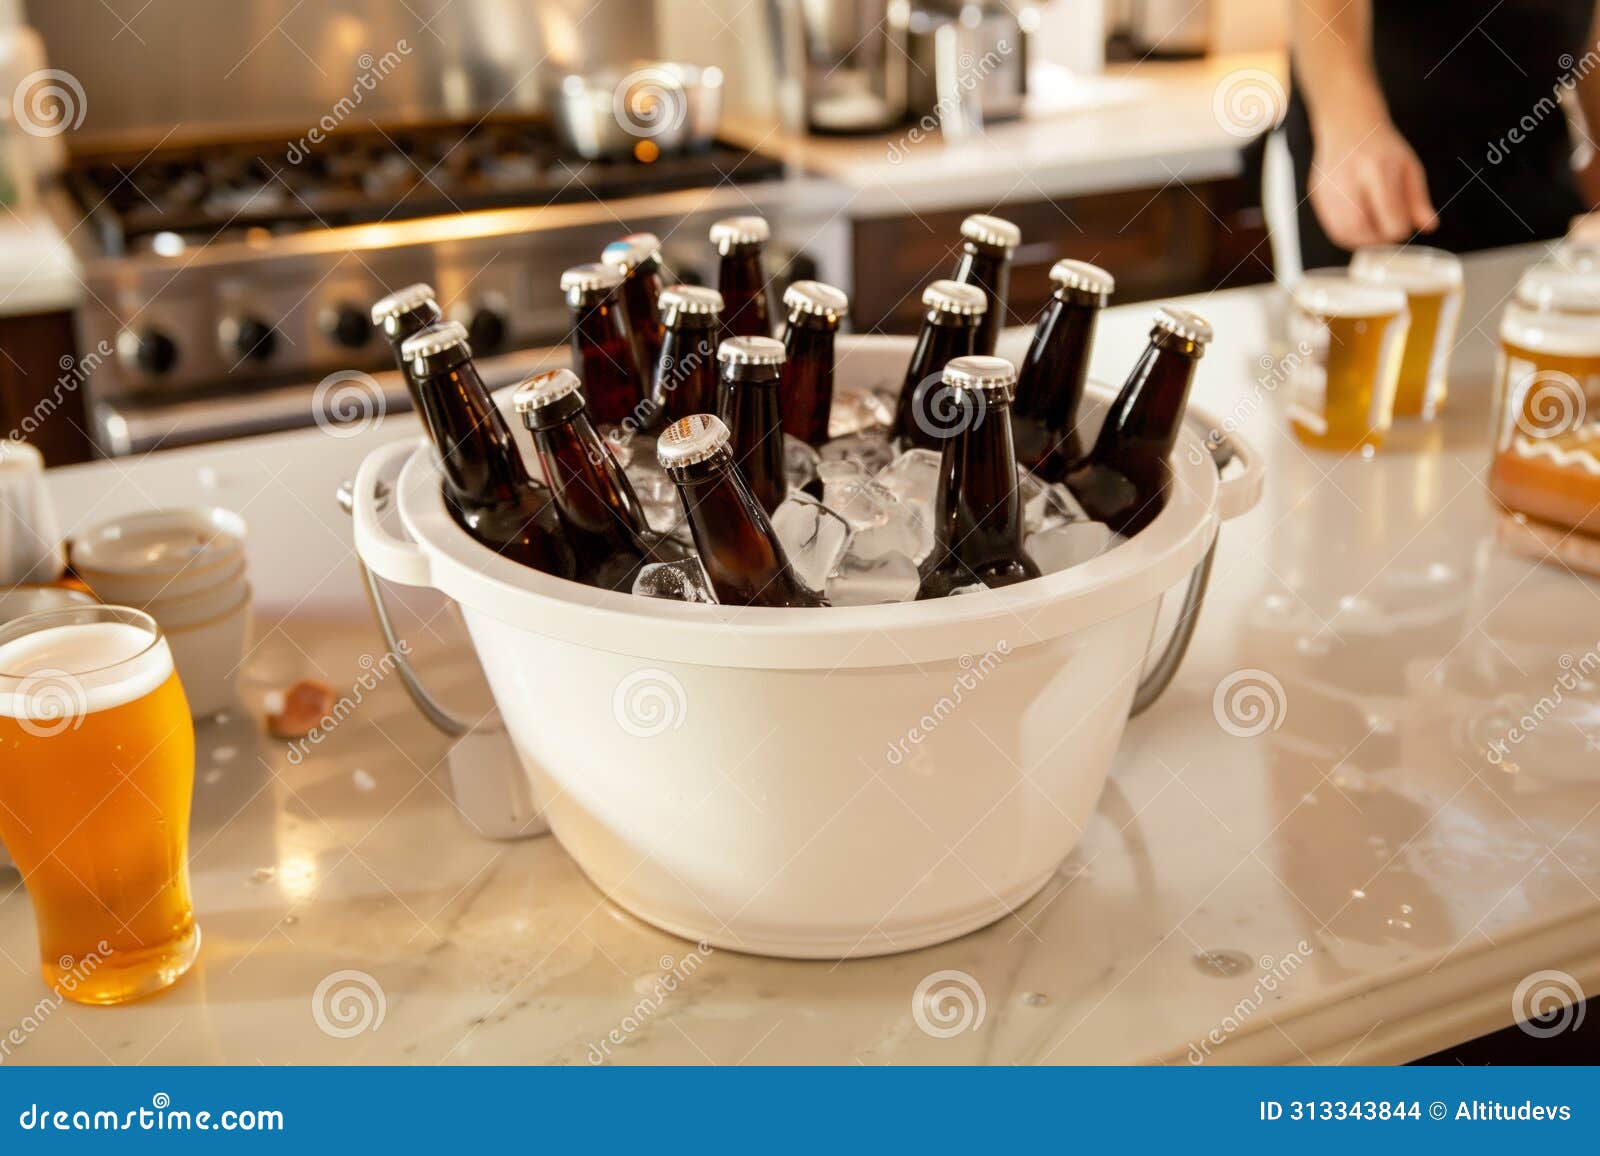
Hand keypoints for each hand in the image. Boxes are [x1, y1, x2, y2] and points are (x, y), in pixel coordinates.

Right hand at [1308, 117, 1437, 250]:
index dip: (1400, 228)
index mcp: (1378, 170)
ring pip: (1346, 233)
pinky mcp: (1318, 195)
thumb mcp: (1409, 167)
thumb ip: (1418, 199)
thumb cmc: (1382, 147)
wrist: (1348, 125)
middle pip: (1365, 230)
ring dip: (1362, 239)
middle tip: (1388, 230)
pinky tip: (1359, 225)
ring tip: (1374, 229)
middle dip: (1379, 238)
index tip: (1402, 222)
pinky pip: (1333, 228)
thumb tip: (1430, 227)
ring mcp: (1330, 189)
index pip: (1391, 220)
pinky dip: (1348, 234)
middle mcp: (1350, 180)